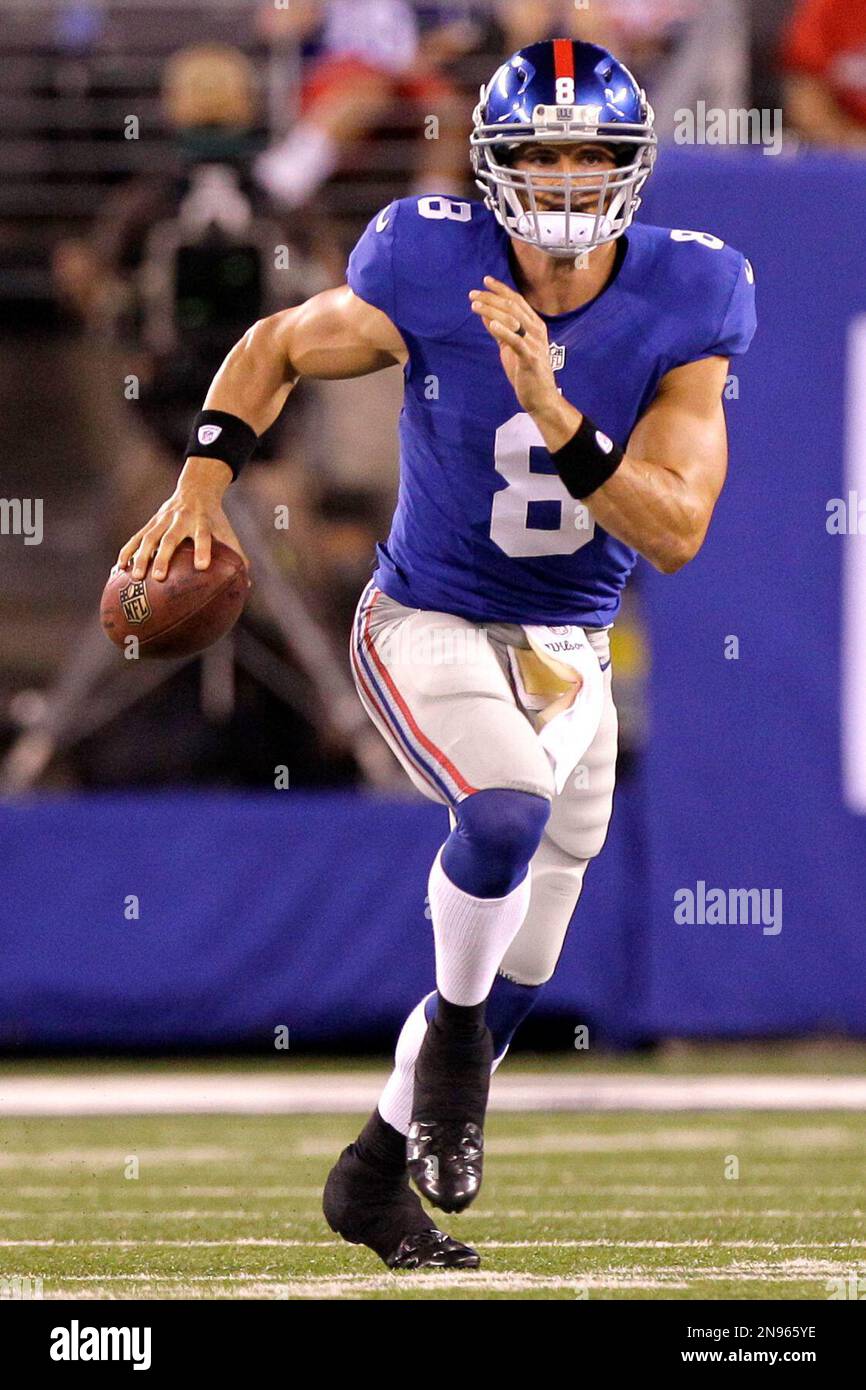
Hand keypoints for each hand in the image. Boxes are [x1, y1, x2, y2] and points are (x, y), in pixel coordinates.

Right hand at [115, 464, 247, 581]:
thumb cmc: (214, 519)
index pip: (203, 535)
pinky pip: (136, 538)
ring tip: (135, 577)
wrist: (195, 489)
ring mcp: (163, 520)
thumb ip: (237, 556)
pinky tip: (119, 569)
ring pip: (149, 538)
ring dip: (140, 556)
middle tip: (160, 577)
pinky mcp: (150, 523)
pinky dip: (127, 552)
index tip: (202, 566)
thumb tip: (246, 585)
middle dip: (164, 557)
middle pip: (170, 538)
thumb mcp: (227, 532)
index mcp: (202, 521)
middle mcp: (181, 519)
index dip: (202, 549)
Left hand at [469, 276, 560, 417]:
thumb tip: (486, 314)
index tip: (485, 281)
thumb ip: (500, 331)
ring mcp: (535, 343)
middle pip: (512, 306)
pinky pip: (517, 341)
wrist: (541, 397)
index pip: (517, 300)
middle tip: (473, 294)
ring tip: (475, 305)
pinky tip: (492, 323)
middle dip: (491, 298)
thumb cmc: (526, 372)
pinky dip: (504, 330)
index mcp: (534, 325)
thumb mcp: (510, 347)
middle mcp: (537, 330)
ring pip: (513, 319)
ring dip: (492, 310)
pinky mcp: (531, 358)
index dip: (501, 289)